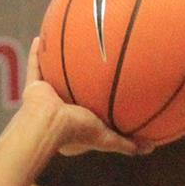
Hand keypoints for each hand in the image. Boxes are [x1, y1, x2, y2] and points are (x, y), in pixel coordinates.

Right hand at [22, 37, 142, 156]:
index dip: (94, 103)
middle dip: (76, 78)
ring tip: (66, 45)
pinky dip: (36, 53)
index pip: (86, 111)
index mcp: (72, 123)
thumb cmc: (78, 132)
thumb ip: (126, 143)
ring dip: (56, 63)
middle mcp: (58, 108)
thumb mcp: (107, 138)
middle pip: (69, 89)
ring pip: (51, 76)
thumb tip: (151, 148)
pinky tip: (39, 37)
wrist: (50, 125)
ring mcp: (45, 97)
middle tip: (87, 63)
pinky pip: (35, 66)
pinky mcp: (33, 88)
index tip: (104, 90)